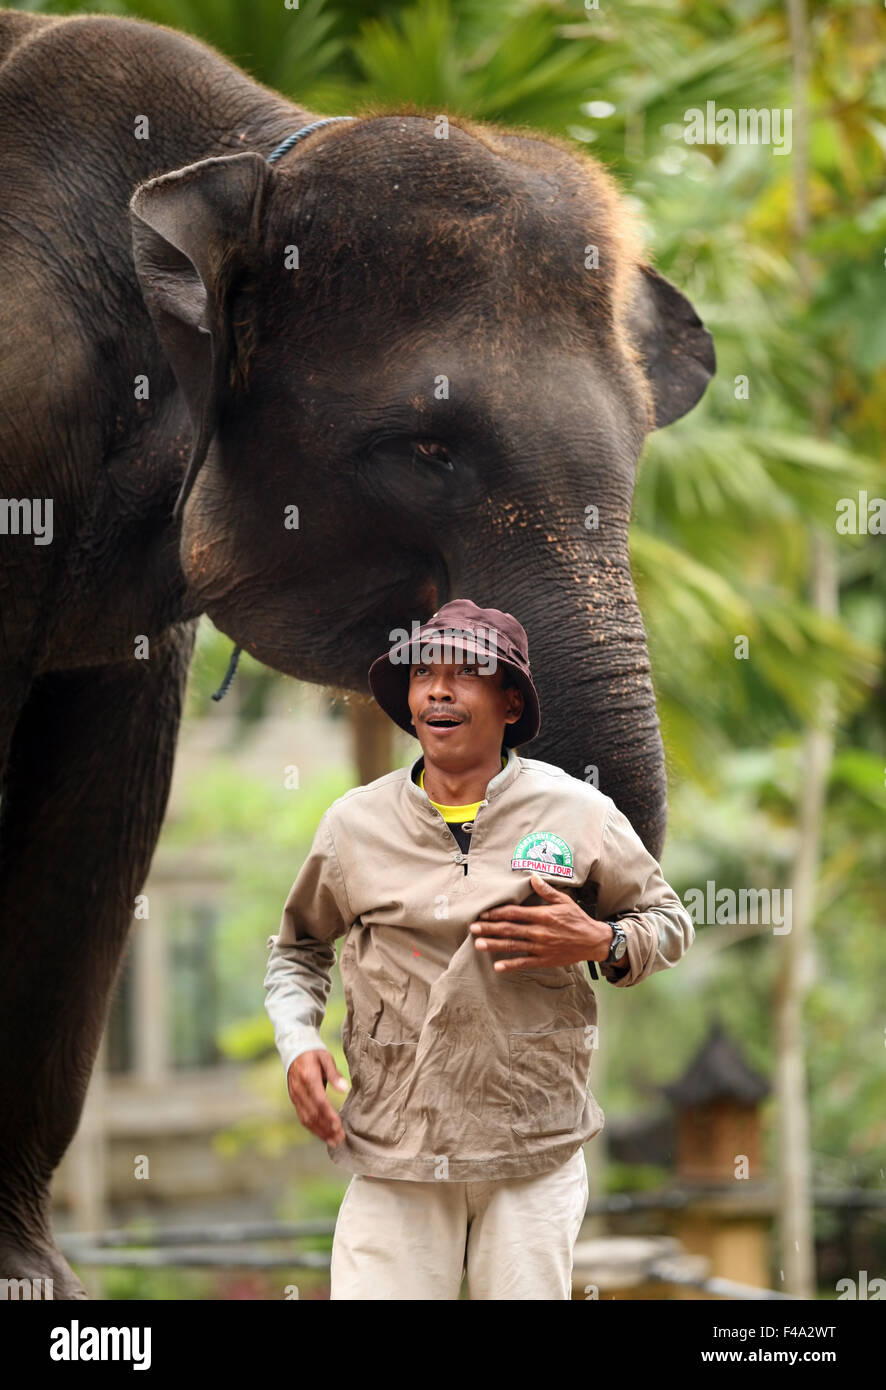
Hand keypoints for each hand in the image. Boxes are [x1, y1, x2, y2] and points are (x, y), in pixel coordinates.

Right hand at [287, 1049, 348, 1145]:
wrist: (294, 1050)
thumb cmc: (314, 1054)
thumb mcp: (326, 1058)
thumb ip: (335, 1074)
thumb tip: (344, 1088)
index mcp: (308, 1078)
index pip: (319, 1102)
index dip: (329, 1116)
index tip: (339, 1126)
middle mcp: (299, 1090)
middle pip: (313, 1114)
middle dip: (326, 1129)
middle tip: (340, 1139)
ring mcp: (295, 1096)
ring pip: (306, 1119)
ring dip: (320, 1132)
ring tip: (333, 1142)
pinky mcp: (294, 1100)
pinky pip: (302, 1117)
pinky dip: (312, 1128)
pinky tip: (322, 1135)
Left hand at [469, 874, 613, 970]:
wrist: (593, 941)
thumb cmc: (577, 919)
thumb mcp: (564, 901)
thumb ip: (546, 891)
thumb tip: (533, 877)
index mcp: (542, 915)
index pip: (515, 913)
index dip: (497, 913)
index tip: (483, 912)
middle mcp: (539, 931)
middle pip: (509, 929)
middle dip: (489, 928)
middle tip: (472, 927)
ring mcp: (540, 947)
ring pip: (513, 945)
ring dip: (494, 945)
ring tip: (478, 944)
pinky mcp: (544, 960)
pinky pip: (524, 962)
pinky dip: (511, 965)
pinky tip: (497, 966)